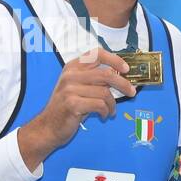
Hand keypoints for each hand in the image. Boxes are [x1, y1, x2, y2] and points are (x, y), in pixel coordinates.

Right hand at [18, 47, 136, 169]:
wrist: (48, 126)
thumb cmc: (68, 107)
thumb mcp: (78, 87)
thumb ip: (95, 79)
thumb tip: (121, 76)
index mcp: (72, 67)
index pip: (96, 54)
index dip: (114, 59)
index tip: (126, 68)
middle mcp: (70, 75)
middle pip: (106, 74)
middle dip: (123, 84)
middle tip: (132, 92)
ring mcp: (70, 89)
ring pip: (105, 93)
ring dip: (112, 105)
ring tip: (110, 111)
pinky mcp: (72, 104)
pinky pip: (100, 105)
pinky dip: (106, 112)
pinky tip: (103, 116)